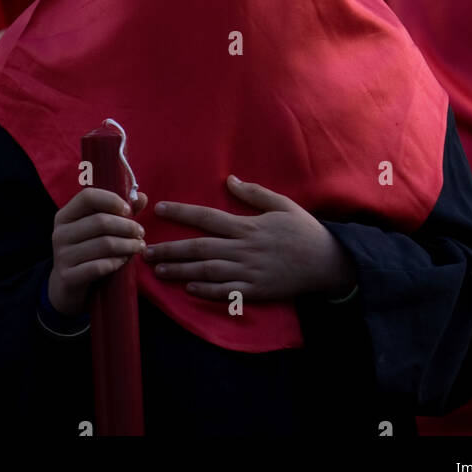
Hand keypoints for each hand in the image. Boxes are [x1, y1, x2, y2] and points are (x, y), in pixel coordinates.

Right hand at [49, 187, 147, 316]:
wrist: (66, 286)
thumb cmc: (86, 251)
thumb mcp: (97, 229)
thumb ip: (118, 211)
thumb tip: (142, 197)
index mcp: (65, 215)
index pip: (88, 197)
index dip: (112, 200)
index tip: (129, 211)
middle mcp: (60, 233)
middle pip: (100, 221)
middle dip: (127, 226)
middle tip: (140, 233)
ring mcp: (62, 256)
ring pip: (104, 244)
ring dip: (127, 245)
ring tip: (139, 246)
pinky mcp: (68, 277)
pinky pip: (99, 266)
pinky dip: (117, 262)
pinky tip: (124, 261)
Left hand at [143, 176, 355, 301]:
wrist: (327, 262)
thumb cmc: (303, 230)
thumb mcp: (282, 204)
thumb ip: (254, 193)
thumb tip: (229, 179)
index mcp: (247, 226)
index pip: (207, 217)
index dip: (182, 212)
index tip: (160, 209)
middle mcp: (243, 249)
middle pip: (200, 248)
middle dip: (170, 248)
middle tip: (144, 250)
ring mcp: (248, 272)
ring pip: (207, 271)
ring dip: (180, 270)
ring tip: (158, 270)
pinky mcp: (255, 291)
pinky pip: (225, 292)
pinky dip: (205, 290)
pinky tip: (188, 287)